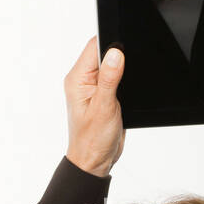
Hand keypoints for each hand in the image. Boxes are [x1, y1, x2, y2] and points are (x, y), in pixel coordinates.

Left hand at [64, 38, 125, 177]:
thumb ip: (109, 78)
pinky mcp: (105, 94)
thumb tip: (116, 53)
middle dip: (119, 58)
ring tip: (122, 90)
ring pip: (112, 66)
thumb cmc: (92, 140)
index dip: (111, 43)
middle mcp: (83, 80)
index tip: (126, 47)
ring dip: (122, 72)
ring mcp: (94, 87)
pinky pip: (116, 78)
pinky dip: (124, 82)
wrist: (95, 161)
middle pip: (104, 53)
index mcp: (77, 79)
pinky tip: (124, 94)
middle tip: (125, 76)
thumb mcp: (104, 107)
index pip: (94, 46)